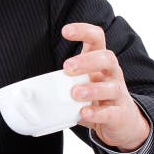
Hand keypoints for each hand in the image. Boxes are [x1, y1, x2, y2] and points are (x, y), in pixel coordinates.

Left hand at [61, 22, 150, 151]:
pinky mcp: (120, 115)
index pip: (97, 39)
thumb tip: (31, 87)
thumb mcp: (81, 83)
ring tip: (75, 93)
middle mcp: (112, 74)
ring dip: (92, 89)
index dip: (84, 31)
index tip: (65, 31)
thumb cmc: (97, 97)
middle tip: (67, 67)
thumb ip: (62, 81)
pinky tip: (84, 112)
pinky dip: (97, 113)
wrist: (122, 121)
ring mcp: (118, 94)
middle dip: (87, 61)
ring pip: (111, 87)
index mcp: (100, 62)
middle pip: (107, 59)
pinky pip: (111, 113)